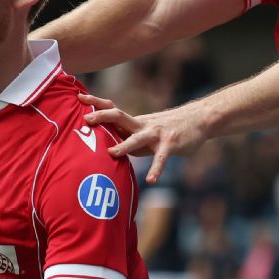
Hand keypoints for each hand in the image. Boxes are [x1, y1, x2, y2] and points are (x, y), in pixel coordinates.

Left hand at [81, 94, 206, 183]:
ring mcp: (157, 134)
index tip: (79, 98)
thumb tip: (109, 149)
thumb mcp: (147, 131)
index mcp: (135, 122)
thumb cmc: (169, 128)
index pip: (112, 110)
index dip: (96, 104)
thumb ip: (130, 138)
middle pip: (119, 117)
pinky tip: (151, 180)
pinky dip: (157, 169)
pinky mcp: (171, 144)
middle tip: (86, 120)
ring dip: (124, 145)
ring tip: (111, 153)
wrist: (199, 119)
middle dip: (102, 117)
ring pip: (137, 138)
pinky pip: (162, 158)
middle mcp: (143, 125)